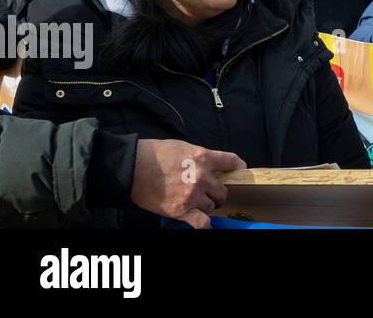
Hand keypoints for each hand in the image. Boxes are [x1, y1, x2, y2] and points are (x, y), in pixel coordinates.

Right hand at [130, 139, 245, 228]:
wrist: (132, 167)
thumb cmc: (155, 154)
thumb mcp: (184, 147)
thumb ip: (200, 157)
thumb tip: (211, 164)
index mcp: (203, 157)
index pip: (231, 162)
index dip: (238, 167)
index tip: (240, 170)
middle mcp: (201, 176)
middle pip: (223, 190)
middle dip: (218, 193)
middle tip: (210, 193)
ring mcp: (191, 194)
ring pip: (212, 205)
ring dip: (207, 206)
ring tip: (197, 203)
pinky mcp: (180, 210)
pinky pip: (201, 223)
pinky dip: (205, 225)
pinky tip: (205, 224)